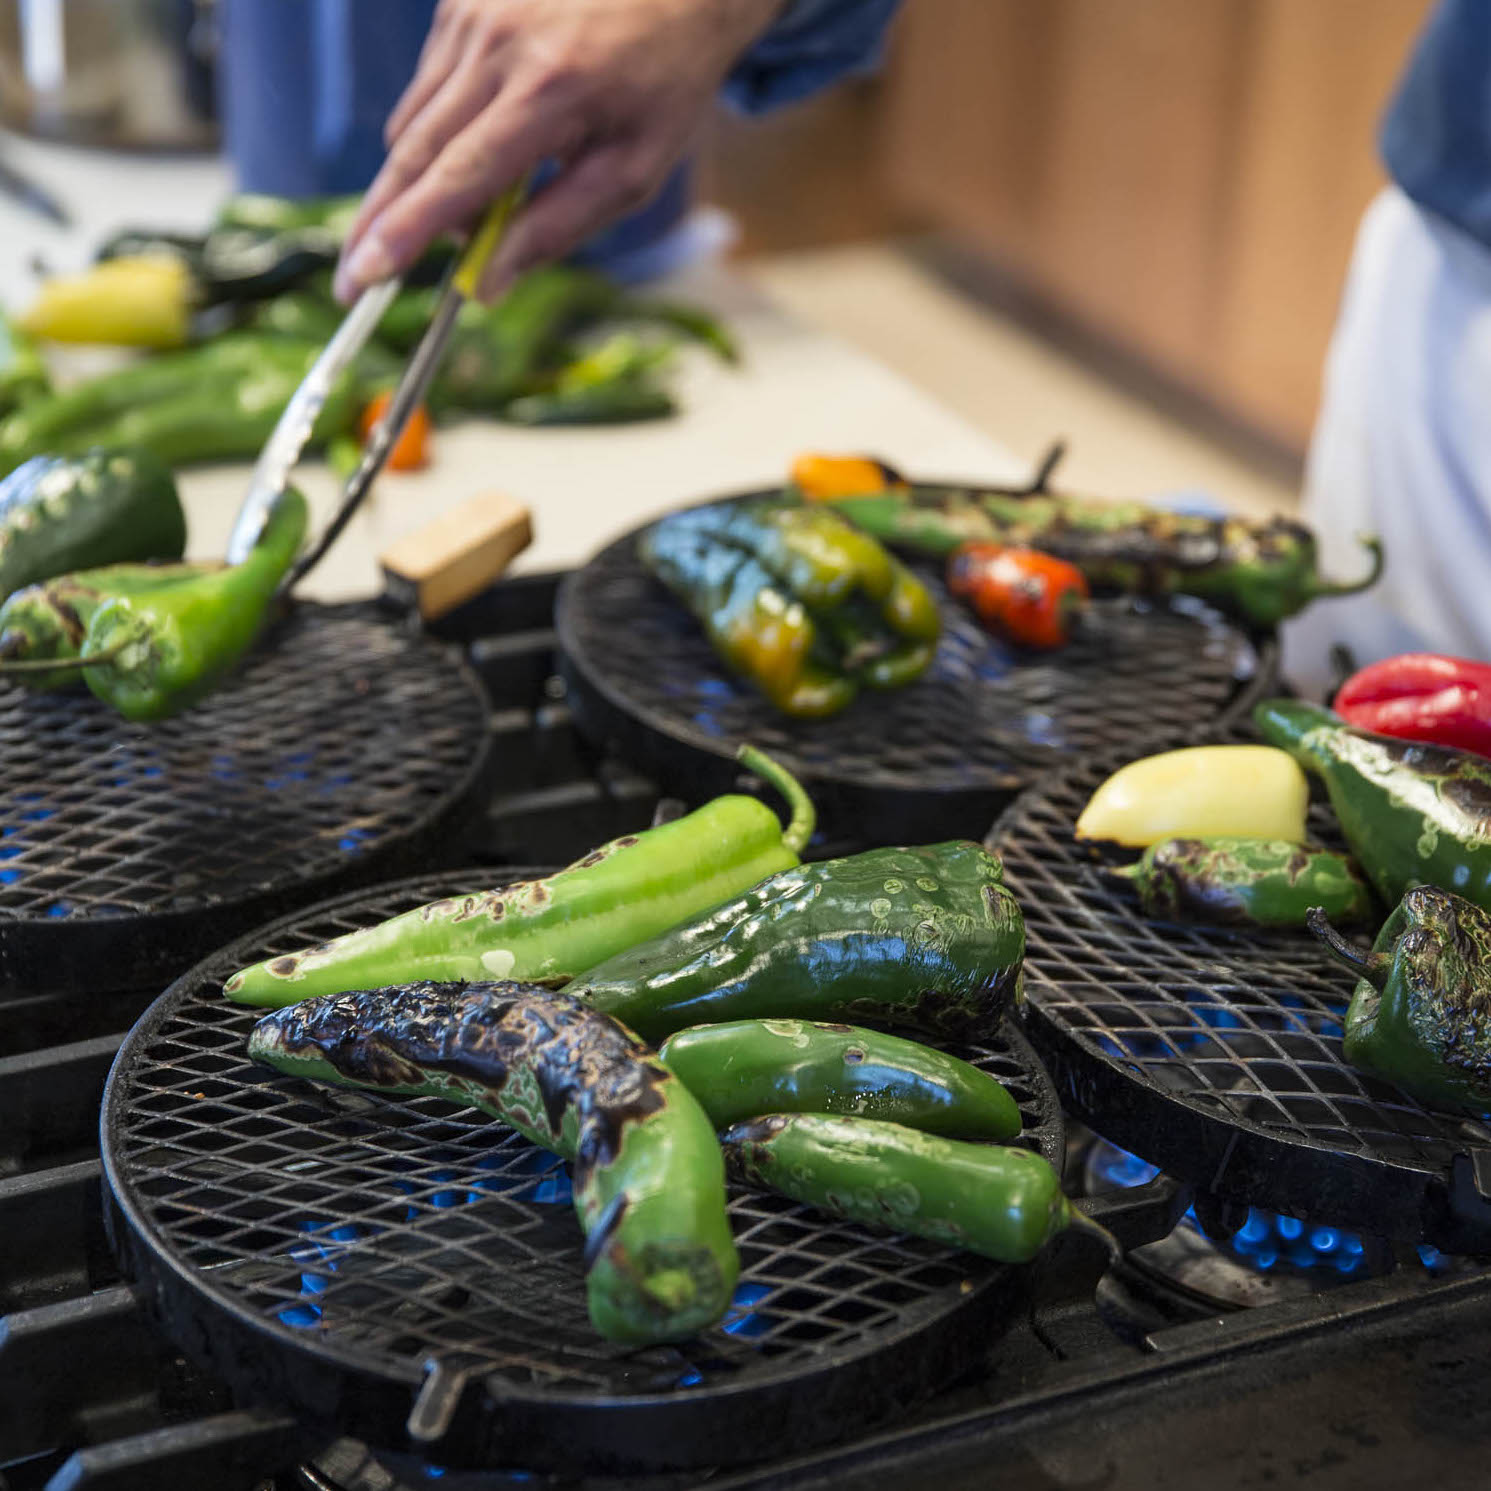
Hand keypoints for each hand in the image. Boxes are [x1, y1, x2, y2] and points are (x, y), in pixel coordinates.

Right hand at [334, 0, 783, 302]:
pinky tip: (491, 132)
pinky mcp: (457, 2)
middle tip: (357, 280)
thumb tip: (486, 285)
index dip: (406, 232)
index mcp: (550, 91)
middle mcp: (498, 44)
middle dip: (381, 224)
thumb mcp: (634, 170)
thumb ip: (558, 228)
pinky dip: (444, 130)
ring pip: (413, 125)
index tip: (366, 276)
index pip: (458, 177)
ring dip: (424, 180)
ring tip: (476, 204)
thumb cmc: (661, 82)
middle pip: (413, 153)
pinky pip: (429, 89)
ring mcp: (470, 14)